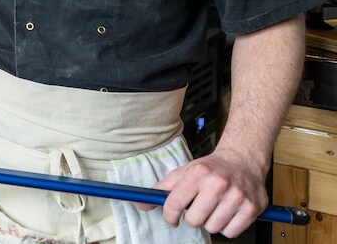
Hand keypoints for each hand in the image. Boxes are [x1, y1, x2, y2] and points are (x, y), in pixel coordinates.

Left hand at [146, 147, 267, 236]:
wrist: (243, 161)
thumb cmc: (211, 169)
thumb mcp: (184, 172)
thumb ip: (162, 188)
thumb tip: (141, 203)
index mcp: (198, 173)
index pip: (174, 204)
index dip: (169, 215)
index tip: (172, 217)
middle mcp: (218, 184)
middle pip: (194, 220)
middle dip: (192, 218)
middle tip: (198, 208)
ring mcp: (237, 197)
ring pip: (212, 228)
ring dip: (210, 222)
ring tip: (214, 208)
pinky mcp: (252, 209)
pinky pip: (231, 233)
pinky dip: (226, 227)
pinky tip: (227, 213)